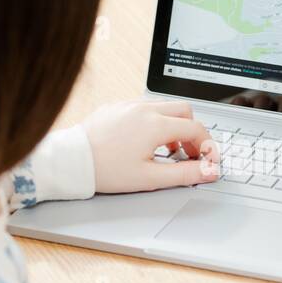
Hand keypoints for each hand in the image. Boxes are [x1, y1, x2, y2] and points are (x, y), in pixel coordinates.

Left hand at [82, 99, 220, 193]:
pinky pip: (144, 107)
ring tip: (167, 150)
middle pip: (185, 111)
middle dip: (193, 132)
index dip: (208, 146)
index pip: (196, 128)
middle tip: (190, 154)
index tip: (208, 161)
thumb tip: (210, 171)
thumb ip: (185, 173)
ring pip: (165, 106)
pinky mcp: (115, 107)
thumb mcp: (150, 177)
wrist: (71, 161)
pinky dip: (154, 120)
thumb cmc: (105, 170)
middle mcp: (144, 109)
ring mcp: (128, 105)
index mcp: (155, 125)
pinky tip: (146, 140)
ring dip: (174, 125)